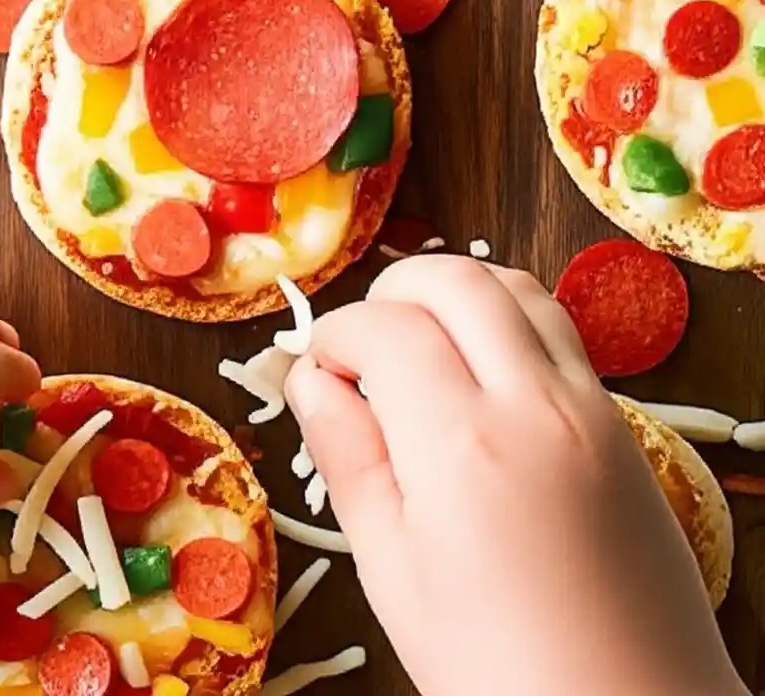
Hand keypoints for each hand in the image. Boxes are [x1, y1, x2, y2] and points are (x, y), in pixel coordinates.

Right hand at [286, 256, 744, 695]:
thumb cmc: (496, 665)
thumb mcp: (393, 570)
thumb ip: (350, 460)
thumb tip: (311, 382)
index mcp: (461, 444)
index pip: (385, 329)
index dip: (332, 334)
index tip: (312, 370)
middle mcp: (535, 402)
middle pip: (459, 279)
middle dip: (392, 292)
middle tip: (359, 347)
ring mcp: (592, 408)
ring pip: (520, 290)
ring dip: (456, 296)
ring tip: (417, 351)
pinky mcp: (625, 427)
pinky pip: (560, 336)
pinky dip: (506, 326)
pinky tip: (477, 384)